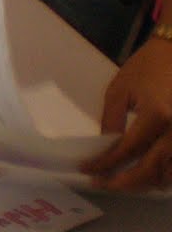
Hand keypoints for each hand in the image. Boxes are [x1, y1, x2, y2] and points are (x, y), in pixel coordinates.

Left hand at [82, 37, 171, 189]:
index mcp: (157, 116)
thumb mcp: (120, 89)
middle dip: (124, 182)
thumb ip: (112, 120)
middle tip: (102, 184)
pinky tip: (148, 174)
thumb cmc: (146, 67)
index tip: (87, 171)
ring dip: (146, 183)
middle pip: (150, 170)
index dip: (106, 164)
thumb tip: (105, 148)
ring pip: (170, 175)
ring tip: (122, 181)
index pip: (127, 150)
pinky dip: (165, 175)